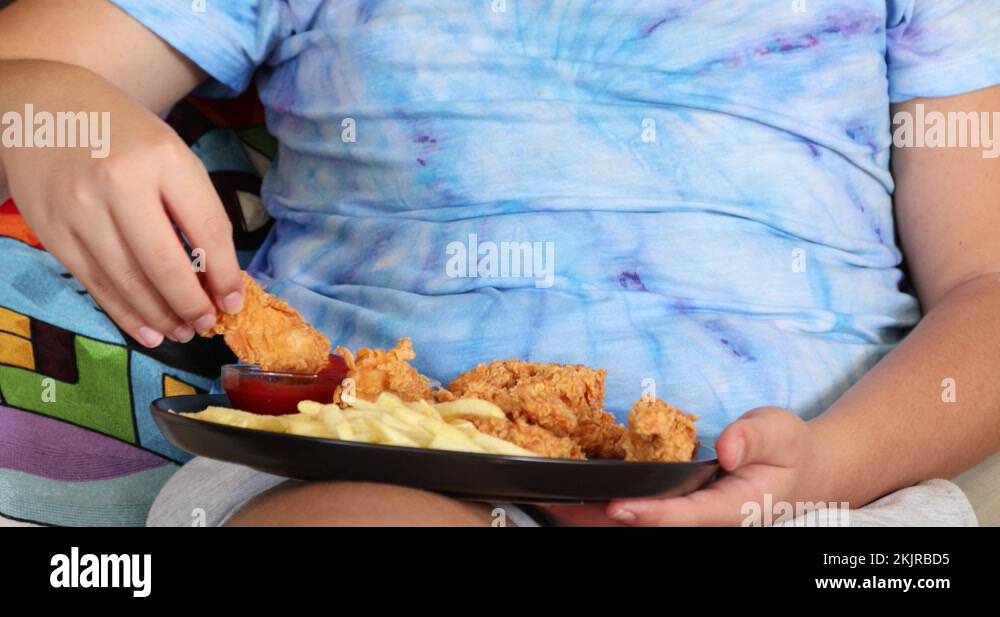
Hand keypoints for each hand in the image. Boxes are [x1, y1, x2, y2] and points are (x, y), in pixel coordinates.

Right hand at [1, 63, 243, 347]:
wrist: (43, 105)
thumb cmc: (123, 134)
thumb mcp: (170, 153)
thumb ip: (194, 208)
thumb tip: (218, 277)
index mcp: (163, 158)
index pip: (206, 229)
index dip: (225, 274)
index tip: (234, 303)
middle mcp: (119, 184)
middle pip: (164, 265)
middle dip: (192, 304)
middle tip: (207, 324)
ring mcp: (80, 210)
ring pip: (128, 282)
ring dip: (161, 316)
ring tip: (183, 331)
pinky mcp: (52, 231)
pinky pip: (96, 284)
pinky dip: (125, 314)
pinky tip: (148, 330)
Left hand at [548, 407, 824, 525]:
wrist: (796, 471)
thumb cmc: (787, 451)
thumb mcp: (782, 434)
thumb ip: (756, 437)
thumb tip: (726, 447)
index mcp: (731, 508)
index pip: (687, 516)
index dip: (652, 513)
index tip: (617, 506)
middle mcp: (703, 519)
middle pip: (648, 526)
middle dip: (601, 518)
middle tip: (556, 503)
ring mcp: (686, 515)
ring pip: (637, 523)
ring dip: (592, 514)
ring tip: (549, 499)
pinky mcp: (674, 507)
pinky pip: (638, 509)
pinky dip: (601, 504)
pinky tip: (571, 490)